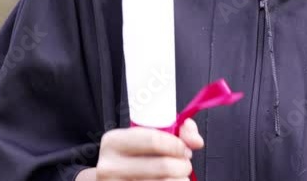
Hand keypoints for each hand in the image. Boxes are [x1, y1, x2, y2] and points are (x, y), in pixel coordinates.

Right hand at [87, 118, 204, 180]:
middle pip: (164, 166)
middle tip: (183, 164)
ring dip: (181, 180)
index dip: (177, 144)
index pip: (154, 140)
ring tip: (176, 176)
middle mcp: (110, 166)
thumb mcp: (146, 138)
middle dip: (183, 165)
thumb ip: (175, 131)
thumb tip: (196, 141)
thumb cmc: (134, 158)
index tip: (183, 148)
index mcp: (113, 142)